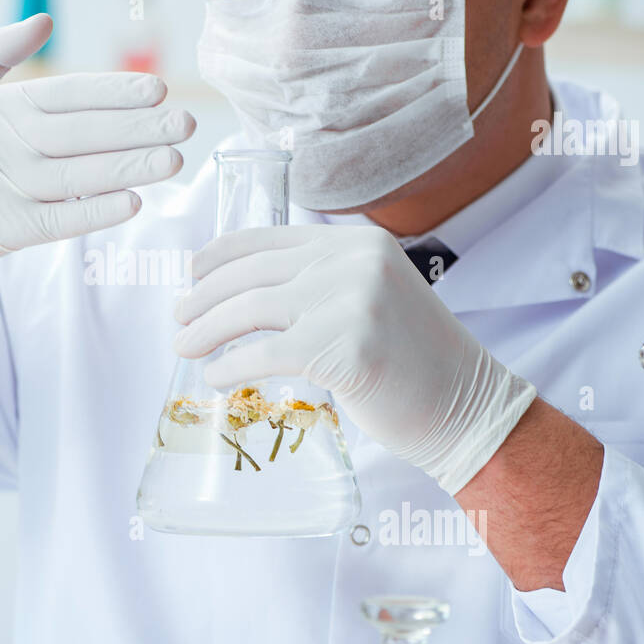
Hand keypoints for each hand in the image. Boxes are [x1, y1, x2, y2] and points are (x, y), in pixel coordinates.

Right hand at [0, 14, 194, 280]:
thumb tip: (45, 19)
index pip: (68, 94)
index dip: (116, 92)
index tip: (160, 90)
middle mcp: (2, 143)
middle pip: (83, 133)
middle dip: (138, 127)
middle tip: (186, 123)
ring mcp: (1, 188)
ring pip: (77, 176)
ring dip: (128, 167)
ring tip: (172, 159)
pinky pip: (56, 221)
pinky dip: (93, 212)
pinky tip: (131, 204)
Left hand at [172, 225, 536, 493]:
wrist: (465, 405)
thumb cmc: (410, 360)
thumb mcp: (369, 297)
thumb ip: (320, 282)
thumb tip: (240, 291)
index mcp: (356, 242)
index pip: (269, 238)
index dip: (220, 255)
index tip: (191, 272)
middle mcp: (352, 261)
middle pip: (252, 274)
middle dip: (203, 297)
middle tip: (177, 317)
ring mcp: (350, 301)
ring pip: (250, 310)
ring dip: (205, 330)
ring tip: (184, 347)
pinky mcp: (344, 348)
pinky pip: (264, 354)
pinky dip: (230, 366)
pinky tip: (215, 376)